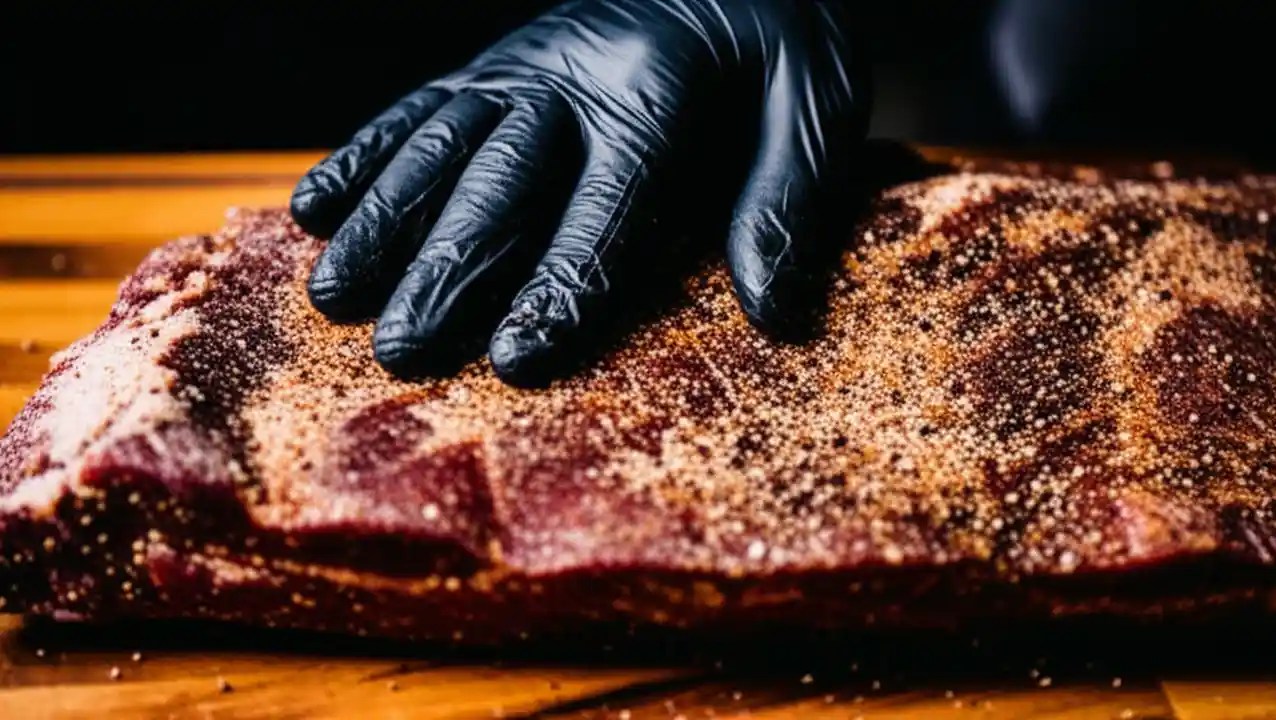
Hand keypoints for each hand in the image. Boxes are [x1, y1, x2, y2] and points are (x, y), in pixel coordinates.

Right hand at [290, 0, 869, 385]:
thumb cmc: (772, 38)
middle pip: (501, 184)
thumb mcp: (814, 99)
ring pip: (438, 150)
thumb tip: (770, 308)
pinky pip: (414, 110)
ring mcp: (516, 69)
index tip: (517, 358)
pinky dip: (361, 156)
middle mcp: (571, 80)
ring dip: (384, 223)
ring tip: (335, 298)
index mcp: (659, 93)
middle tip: (402, 352)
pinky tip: (313, 207)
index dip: (562, 284)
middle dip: (449, 271)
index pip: (606, 204)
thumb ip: (787, 198)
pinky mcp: (485, 68)